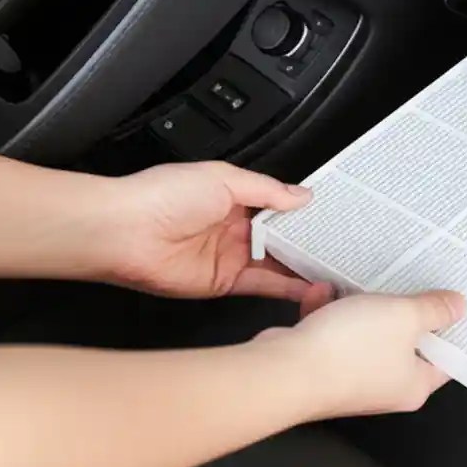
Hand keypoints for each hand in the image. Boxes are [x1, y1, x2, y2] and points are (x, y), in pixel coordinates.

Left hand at [97, 161, 328, 307]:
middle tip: (343, 245)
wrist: (123, 232)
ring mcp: (230, 256)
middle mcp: (233, 227)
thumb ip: (267, 190)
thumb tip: (301, 194)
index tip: (333, 215)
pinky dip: (287, 287)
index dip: (304, 211)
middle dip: (310, 240)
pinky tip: (310, 286)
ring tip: (336, 268)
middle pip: (282, 236)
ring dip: (304, 266)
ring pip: (277, 263)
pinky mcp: (224, 283)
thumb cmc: (161, 196)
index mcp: (233, 196)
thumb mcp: (224, 178)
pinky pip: (263, 286)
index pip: (279, 205)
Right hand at [253, 289, 466, 418]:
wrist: (283, 371)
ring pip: (365, 332)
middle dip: (398, 308)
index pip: (446, 357)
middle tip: (405, 278)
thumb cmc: (350, 350)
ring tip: (350, 285)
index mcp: (415, 385)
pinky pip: (333, 333)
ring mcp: (351, 379)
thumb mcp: (404, 316)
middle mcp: (385, 388)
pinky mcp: (321, 367)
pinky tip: (319, 295)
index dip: (453, 328)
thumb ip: (434, 309)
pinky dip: (327, 312)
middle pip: (405, 342)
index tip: (456, 300)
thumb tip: (459, 307)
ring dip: (356, 304)